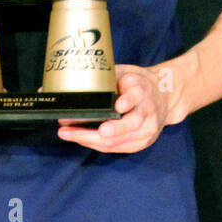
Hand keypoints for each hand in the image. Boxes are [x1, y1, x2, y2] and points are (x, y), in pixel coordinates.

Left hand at [55, 64, 179, 153]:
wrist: (164, 96)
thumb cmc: (137, 83)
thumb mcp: (123, 73)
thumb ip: (102, 79)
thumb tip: (57, 86)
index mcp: (142, 90)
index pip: (135, 96)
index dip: (127, 101)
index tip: (118, 106)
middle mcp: (147, 112)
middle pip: (127, 125)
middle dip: (98, 131)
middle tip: (73, 131)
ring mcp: (147, 130)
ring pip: (117, 141)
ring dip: (90, 140)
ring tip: (68, 134)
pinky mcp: (142, 143)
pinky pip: (117, 147)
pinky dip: (97, 144)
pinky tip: (81, 139)